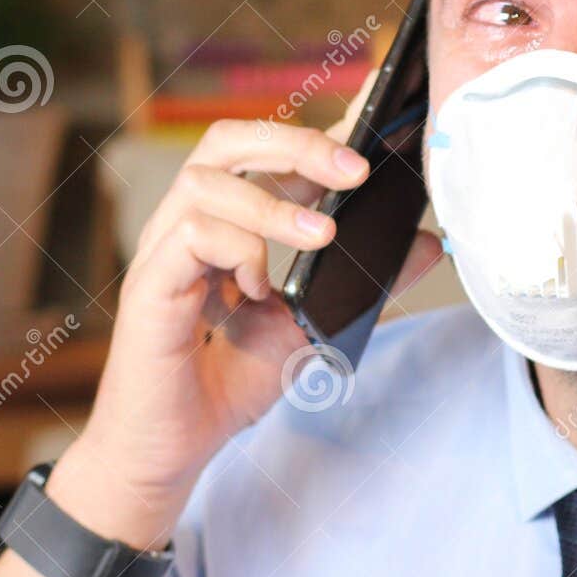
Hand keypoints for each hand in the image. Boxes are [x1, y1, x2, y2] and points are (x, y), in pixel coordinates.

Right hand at [55, 111, 440, 544]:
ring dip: (272, 202)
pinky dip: (237, 249)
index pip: (264, 151)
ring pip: (204, 181)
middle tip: (355, 169)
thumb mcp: (312, 326)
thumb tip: (427, 244)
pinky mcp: (149, 287)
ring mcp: (164, 252)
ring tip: (321, 236)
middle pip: (227, 142)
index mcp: (225, 222)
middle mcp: (188, 225)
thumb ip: (363, 284)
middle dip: (296, 144)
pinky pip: (189, 236)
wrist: (169, 452)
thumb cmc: (226, 383)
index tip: (372, 124)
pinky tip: (260, 289)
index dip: (315, 132)